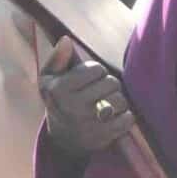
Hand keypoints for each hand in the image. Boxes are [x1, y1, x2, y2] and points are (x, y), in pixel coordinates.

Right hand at [38, 37, 133, 152]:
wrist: (63, 137)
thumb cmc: (59, 99)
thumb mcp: (49, 78)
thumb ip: (57, 57)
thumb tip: (67, 40)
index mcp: (59, 90)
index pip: (96, 69)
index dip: (97, 71)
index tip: (89, 79)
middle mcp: (73, 107)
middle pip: (111, 83)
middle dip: (109, 84)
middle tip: (100, 91)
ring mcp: (89, 124)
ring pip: (121, 100)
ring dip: (118, 100)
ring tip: (107, 103)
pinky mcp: (103, 137)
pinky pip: (127, 119)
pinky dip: (125, 116)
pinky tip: (113, 116)